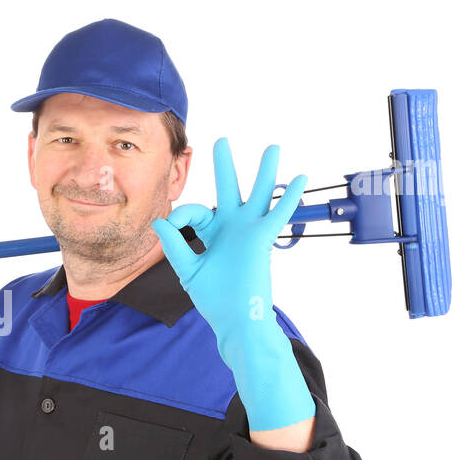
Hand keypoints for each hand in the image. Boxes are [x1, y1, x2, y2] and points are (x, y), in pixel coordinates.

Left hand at [152, 137, 305, 344]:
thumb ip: (174, 245)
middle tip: (221, 140)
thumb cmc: (214, 298)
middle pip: (227, 188)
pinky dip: (289, 197)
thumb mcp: (188, 269)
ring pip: (258, 193)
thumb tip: (160, 220)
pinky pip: (278, 213)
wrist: (235, 319)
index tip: (171, 225)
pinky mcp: (262, 239)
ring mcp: (248, 230)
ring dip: (264, 171)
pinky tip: (300, 179)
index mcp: (211, 233)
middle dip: (224, 165)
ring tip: (272, 147)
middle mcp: (231, 227)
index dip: (179, 216)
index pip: (193, 212)